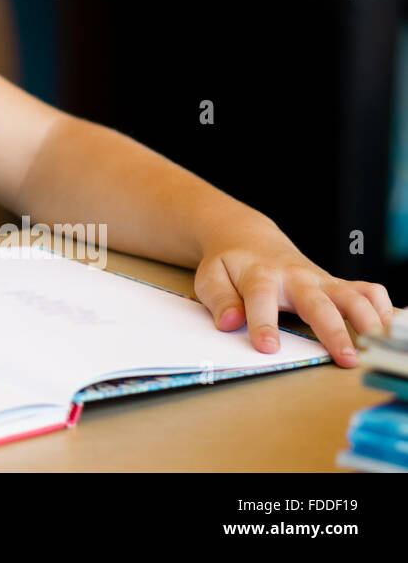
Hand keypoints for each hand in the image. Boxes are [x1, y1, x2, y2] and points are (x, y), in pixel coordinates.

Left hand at [194, 220, 395, 367]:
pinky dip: (381, 306)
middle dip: (333, 330)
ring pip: (350, 296)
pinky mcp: (334, 284)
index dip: (263, 323)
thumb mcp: (211, 276)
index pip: (261, 299)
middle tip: (346, 359)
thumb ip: (219, 299)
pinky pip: (365, 290)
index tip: (267, 347)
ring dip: (368, 320)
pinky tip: (387, 326)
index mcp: (259, 275)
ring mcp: (319, 280)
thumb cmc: (230, 263)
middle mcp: (295, 277)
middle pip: (317, 302)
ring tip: (378, 346)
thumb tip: (229, 321)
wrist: (248, 238)